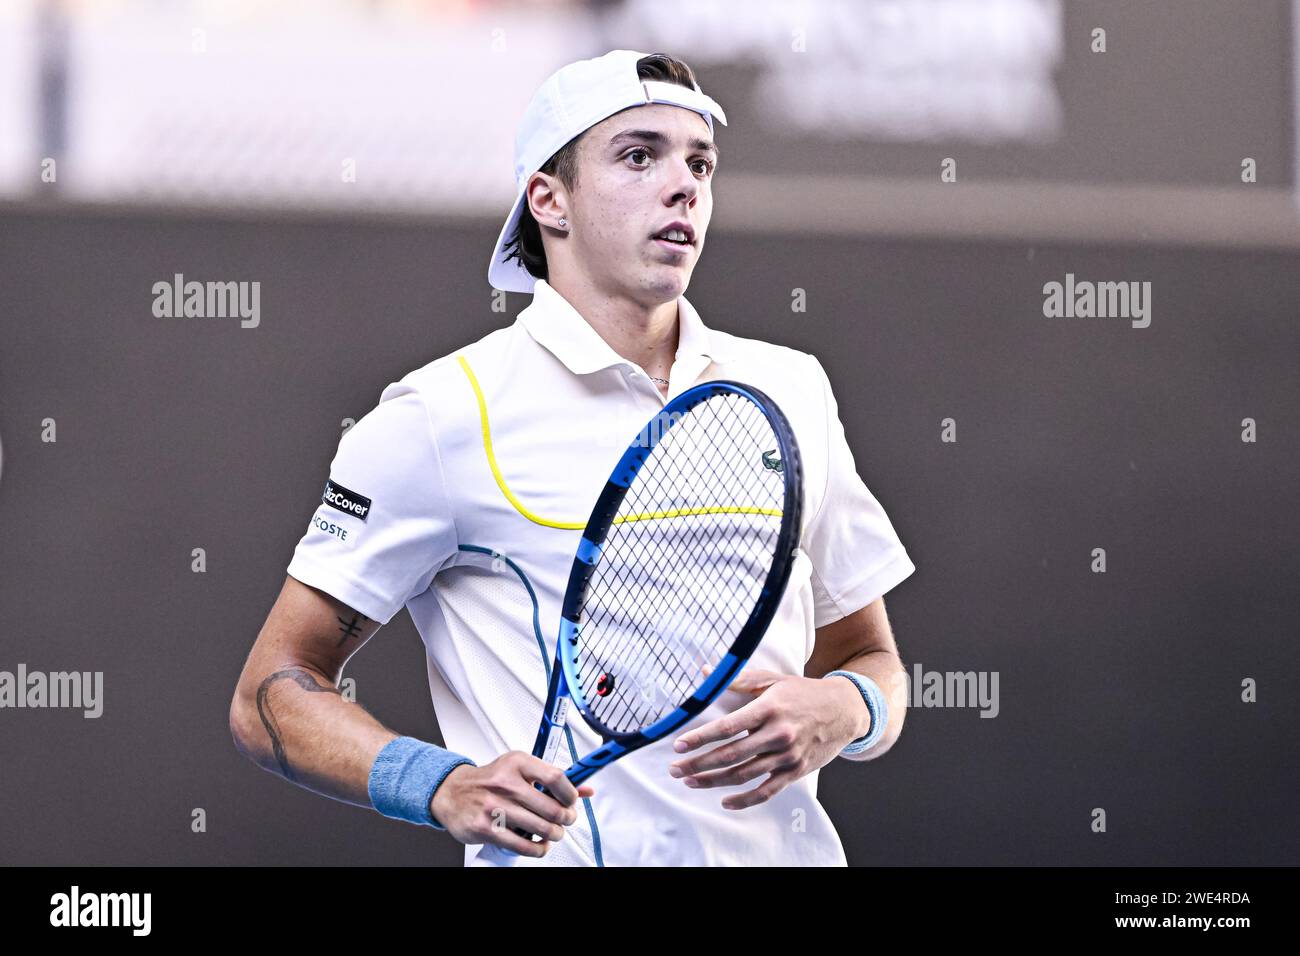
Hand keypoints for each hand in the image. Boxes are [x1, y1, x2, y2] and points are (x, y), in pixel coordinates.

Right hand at [430, 753, 594, 857]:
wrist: (452, 792)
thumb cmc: (490, 781)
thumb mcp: (519, 770)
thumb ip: (551, 779)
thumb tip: (585, 789)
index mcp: (516, 763)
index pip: (556, 777)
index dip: (571, 794)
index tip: (572, 800)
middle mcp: (505, 783)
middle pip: (551, 808)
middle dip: (566, 818)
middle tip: (566, 819)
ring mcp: (494, 807)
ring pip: (541, 829)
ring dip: (554, 834)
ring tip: (553, 832)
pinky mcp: (485, 828)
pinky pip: (523, 846)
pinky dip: (539, 849)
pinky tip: (540, 844)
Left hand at [669, 667, 867, 809]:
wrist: (845, 709)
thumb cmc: (803, 692)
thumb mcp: (773, 679)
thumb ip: (738, 679)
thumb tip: (705, 672)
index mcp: (769, 708)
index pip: (728, 726)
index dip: (700, 737)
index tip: (678, 744)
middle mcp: (778, 734)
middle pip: (730, 754)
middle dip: (698, 763)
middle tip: (675, 769)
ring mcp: (787, 756)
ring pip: (743, 775)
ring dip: (713, 781)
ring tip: (690, 781)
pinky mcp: (796, 772)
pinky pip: (766, 791)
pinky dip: (745, 800)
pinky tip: (725, 801)